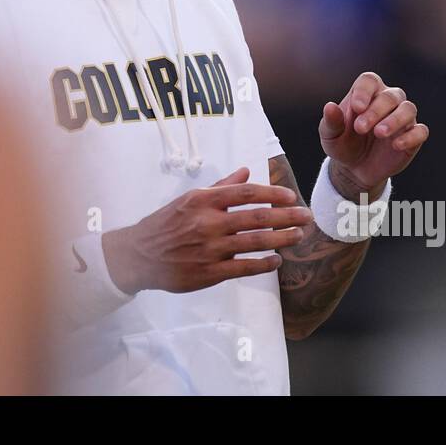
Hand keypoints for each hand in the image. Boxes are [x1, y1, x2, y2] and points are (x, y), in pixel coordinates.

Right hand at [102, 167, 311, 293]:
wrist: (139, 255)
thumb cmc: (166, 224)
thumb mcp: (189, 199)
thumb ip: (220, 187)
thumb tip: (246, 172)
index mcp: (203, 200)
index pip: (246, 193)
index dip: (272, 194)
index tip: (291, 197)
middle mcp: (208, 222)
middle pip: (256, 217)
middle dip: (287, 216)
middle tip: (306, 216)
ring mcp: (209, 249)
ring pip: (254, 242)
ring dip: (281, 239)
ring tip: (298, 236)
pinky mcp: (208, 273)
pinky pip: (243, 267)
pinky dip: (263, 264)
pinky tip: (276, 260)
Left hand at [319, 72, 428, 196]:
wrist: (355, 169)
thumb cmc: (342, 144)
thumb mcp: (330, 135)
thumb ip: (331, 121)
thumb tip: (329, 106)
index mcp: (366, 94)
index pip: (370, 80)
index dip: (364, 91)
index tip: (356, 108)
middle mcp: (388, 101)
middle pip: (390, 96)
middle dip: (375, 111)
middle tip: (360, 128)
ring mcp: (403, 118)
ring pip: (408, 109)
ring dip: (395, 119)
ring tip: (379, 133)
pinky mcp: (413, 137)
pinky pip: (421, 131)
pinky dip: (411, 136)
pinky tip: (396, 145)